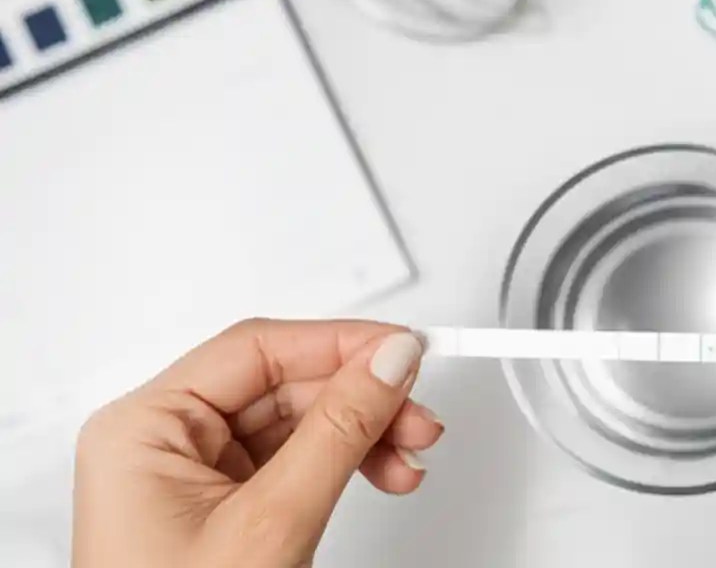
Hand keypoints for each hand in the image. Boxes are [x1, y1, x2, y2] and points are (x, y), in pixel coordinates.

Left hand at [72, 319, 443, 567]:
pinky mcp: (223, 504)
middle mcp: (163, 441)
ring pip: (299, 420)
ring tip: (410, 453)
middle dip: (363, 398)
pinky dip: (348, 464)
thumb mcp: (271, 523)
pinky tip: (384, 472)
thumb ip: (336, 432)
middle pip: (284, 384)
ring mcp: (193, 473)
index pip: (257, 349)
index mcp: (145, 427)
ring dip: (365, 433)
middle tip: (419, 412)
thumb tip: (387, 362)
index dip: (340, 342)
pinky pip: (296, 458)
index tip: (406, 350)